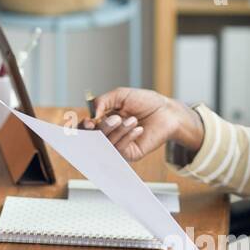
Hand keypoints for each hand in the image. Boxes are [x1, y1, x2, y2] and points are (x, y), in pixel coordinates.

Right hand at [79, 87, 199, 161]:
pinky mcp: (129, 154)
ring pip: (107, 143)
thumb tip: (92, 114)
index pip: (85, 128)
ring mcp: (118, 145)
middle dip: (103, 129)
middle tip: (115, 119)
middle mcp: (108, 134)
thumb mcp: (120, 95)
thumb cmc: (145, 102)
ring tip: (133, 119)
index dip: (83, 128)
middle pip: (93, 138)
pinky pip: (120, 149)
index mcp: (103, 119)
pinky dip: (128, 137)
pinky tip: (138, 128)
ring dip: (120, 130)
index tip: (89, 122)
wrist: (166, 111)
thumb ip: (102, 101)